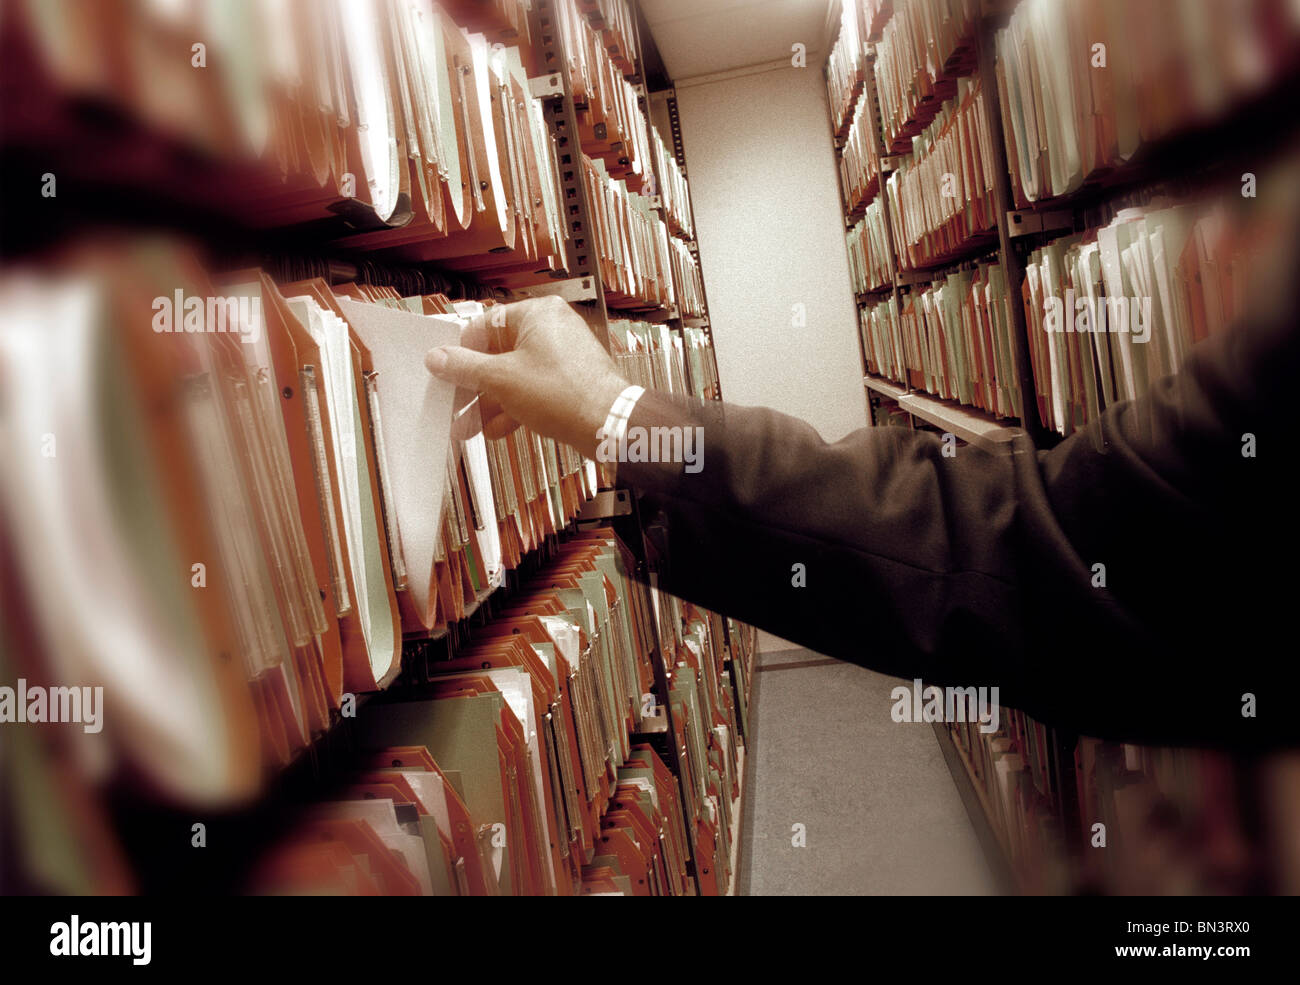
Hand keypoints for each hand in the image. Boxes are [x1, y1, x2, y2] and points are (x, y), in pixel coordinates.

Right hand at [424, 296, 627, 457]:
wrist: (610, 425)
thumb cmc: (566, 394)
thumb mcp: (500, 379)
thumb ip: (464, 368)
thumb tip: (438, 358)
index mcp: (537, 314)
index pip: (485, 325)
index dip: (461, 350)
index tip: (444, 368)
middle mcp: (552, 329)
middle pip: (499, 354)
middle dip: (474, 386)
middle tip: (454, 402)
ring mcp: (564, 356)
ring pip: (515, 376)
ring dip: (490, 403)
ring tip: (468, 425)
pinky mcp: (571, 381)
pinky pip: (534, 390)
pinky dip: (514, 407)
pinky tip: (497, 429)